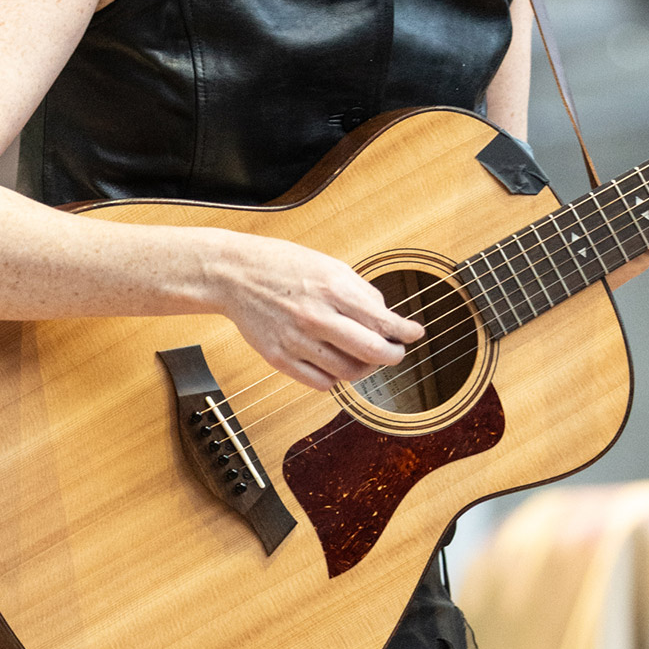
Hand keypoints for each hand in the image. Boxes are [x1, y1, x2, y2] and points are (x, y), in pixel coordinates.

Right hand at [209, 234, 423, 389]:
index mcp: (332, 289)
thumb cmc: (284, 265)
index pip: (382, 321)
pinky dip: (336, 379)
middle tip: (395, 353)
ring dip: (365, 369)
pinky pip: (320, 383)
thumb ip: (360, 292)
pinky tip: (337, 365)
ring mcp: (296, 340)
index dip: (405, 332)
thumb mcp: (329, 265)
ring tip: (365, 358)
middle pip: (371, 352)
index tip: (415, 334)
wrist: (233, 274)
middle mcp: (316, 317)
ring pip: (348, 373)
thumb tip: (386, 318)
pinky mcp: (279, 358)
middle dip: (392, 356)